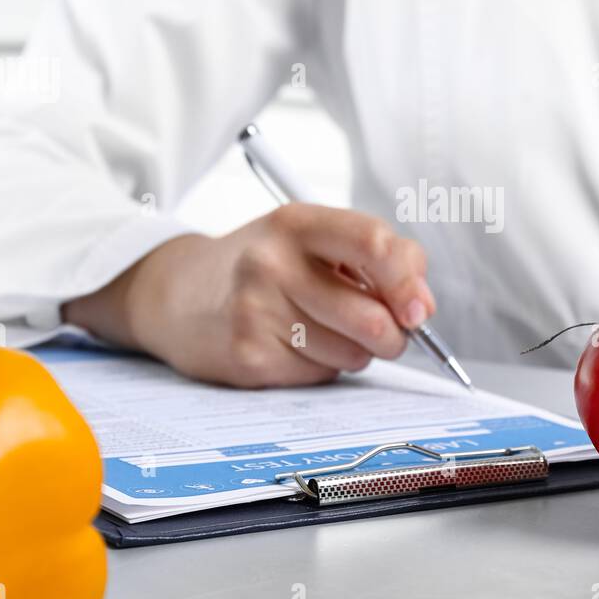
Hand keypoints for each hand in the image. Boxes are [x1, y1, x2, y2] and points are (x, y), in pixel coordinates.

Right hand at [63, 204, 434, 386]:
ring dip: (352, 352)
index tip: (419, 310)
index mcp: (296, 222)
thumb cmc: (260, 267)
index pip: (373, 243)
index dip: (407, 281)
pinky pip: (320, 376)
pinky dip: (319, 368)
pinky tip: (291, 347)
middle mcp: (272, 262)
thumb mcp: (311, 241)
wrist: (176, 295)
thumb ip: (374, 260)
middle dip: (391, 335)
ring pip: (351, 354)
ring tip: (318, 330)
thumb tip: (421, 307)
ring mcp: (256, 310)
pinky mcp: (248, 356)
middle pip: (371, 317)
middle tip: (381, 331)